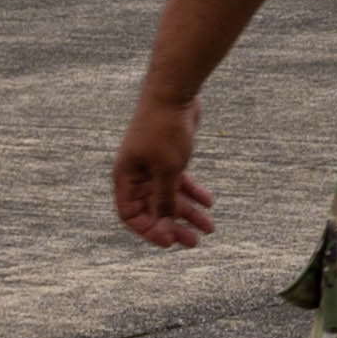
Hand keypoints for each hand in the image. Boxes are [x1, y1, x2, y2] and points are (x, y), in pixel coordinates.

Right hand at [114, 95, 214, 248]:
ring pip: (170, 197)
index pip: (131, 215)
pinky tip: (210, 202)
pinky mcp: (169, 158)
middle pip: (153, 209)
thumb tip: (164, 225)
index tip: (169, 241)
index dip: (149, 230)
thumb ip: (165, 198)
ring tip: (210, 228)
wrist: (175, 95)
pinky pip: (180, 182)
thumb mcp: (167, 169)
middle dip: (174, 226)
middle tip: (195, 242)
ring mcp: (152, 166)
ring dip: (189, 213)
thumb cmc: (164, 130)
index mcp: (125, 179)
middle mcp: (136, 175)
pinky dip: (194, 192)